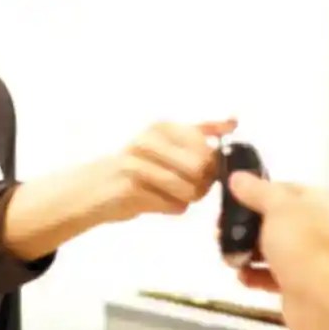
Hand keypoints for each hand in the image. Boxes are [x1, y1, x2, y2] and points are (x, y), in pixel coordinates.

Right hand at [99, 118, 236, 222]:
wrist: (94, 187)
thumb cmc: (137, 164)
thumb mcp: (165, 140)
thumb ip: (200, 131)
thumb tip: (233, 121)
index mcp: (162, 127)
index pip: (204, 144)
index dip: (212, 162)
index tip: (204, 168)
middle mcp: (150, 141)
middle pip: (201, 168)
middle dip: (203, 182)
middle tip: (192, 187)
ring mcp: (139, 165)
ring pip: (190, 189)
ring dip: (189, 197)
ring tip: (176, 195)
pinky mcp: (132, 190)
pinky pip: (175, 205)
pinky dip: (174, 208)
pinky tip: (161, 202)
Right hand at [228, 173, 328, 329]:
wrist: (320, 297)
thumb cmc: (301, 243)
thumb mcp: (277, 207)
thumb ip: (256, 190)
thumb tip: (237, 176)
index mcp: (317, 201)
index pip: (282, 189)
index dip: (256, 192)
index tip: (230, 199)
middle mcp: (314, 226)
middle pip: (273, 220)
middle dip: (245, 225)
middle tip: (220, 230)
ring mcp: (306, 256)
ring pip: (269, 248)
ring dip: (245, 252)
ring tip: (227, 255)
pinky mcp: (296, 283)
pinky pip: (270, 275)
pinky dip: (254, 275)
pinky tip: (241, 276)